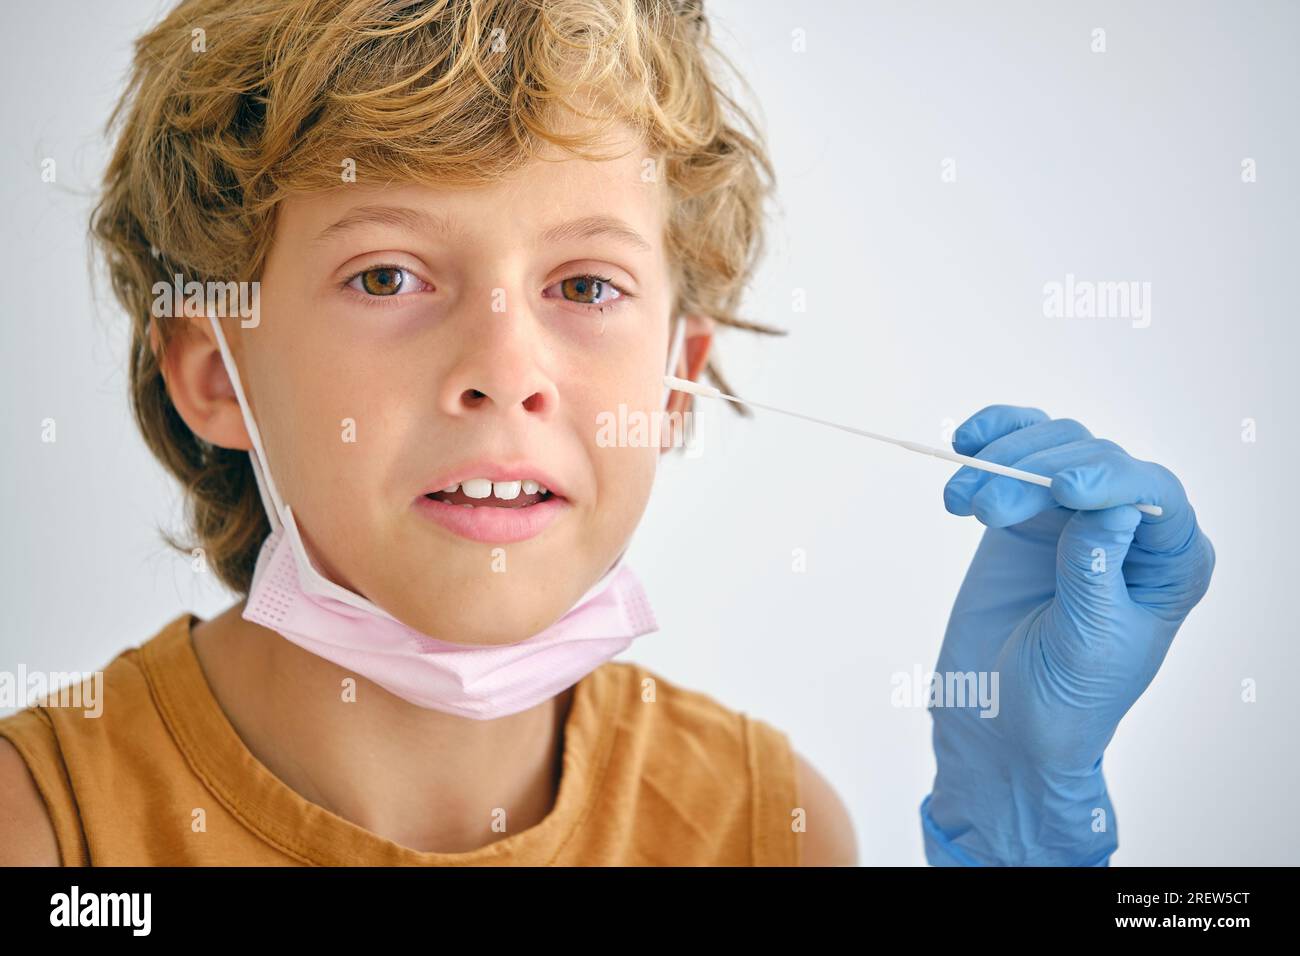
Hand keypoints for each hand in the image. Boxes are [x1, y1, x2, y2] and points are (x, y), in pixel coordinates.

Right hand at [920, 404, 1215, 865]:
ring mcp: (1074, 516)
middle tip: (985, 512)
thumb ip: (1095, 574)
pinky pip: (1017, 451)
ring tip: (960, 501)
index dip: (1111, 479)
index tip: (1061, 491)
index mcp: (1169, 564)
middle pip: (1095, 461)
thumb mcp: (1087, 644)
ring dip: (1001, 461)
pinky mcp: (1025, 514)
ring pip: (1052, 447)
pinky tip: (965, 444)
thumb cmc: (1060, 700)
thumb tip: (1112, 506)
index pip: (1154, 495)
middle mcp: (1129, 530)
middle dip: (1036, 474)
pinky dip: (991, 437)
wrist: (1001, 724)